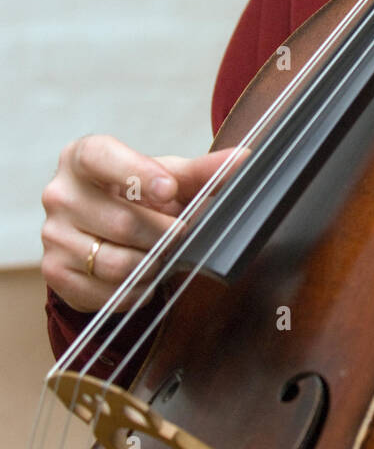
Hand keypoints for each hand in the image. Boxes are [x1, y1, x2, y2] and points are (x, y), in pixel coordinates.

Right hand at [41, 134, 245, 312]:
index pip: (102, 157)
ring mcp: (52, 235)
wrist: (100, 230)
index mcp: (83, 156)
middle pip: (122, 222)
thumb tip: (245, 160)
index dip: (137, 173)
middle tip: (183, 235)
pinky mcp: (54, 272)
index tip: (169, 190)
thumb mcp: (167, 177)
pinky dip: (136, 290)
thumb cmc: (136, 193)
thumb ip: (204, 170)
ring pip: (115, 262)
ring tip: (164, 257)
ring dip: (152, 265)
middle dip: (164, 234)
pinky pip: (106, 292)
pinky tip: (146, 278)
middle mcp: (59, 193)